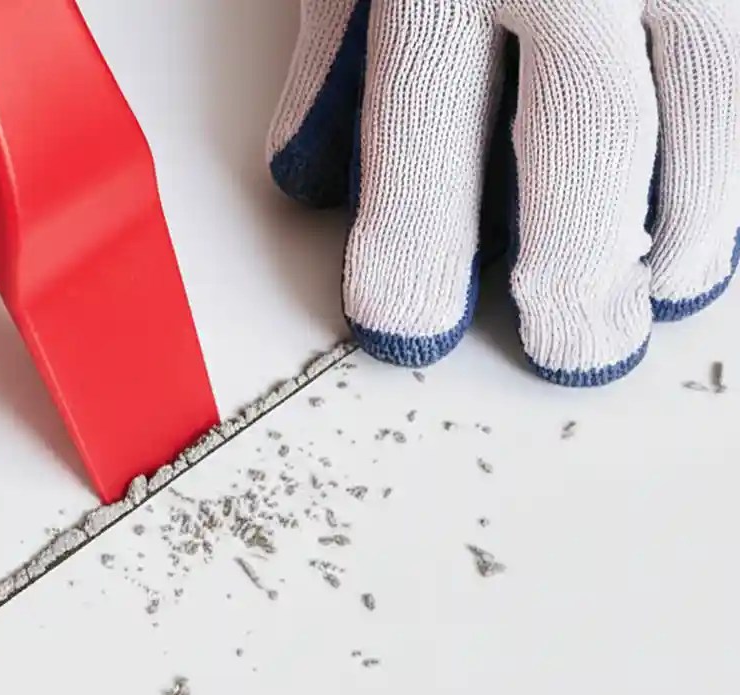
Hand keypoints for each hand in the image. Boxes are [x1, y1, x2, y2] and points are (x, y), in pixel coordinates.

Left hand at [267, 0, 739, 386]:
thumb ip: (336, 33)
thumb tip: (310, 167)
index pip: (422, 131)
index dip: (415, 248)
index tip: (404, 322)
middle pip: (594, 137)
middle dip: (581, 267)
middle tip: (575, 347)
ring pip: (720, 101)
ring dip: (701, 217)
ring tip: (668, 285)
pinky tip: (720, 193)